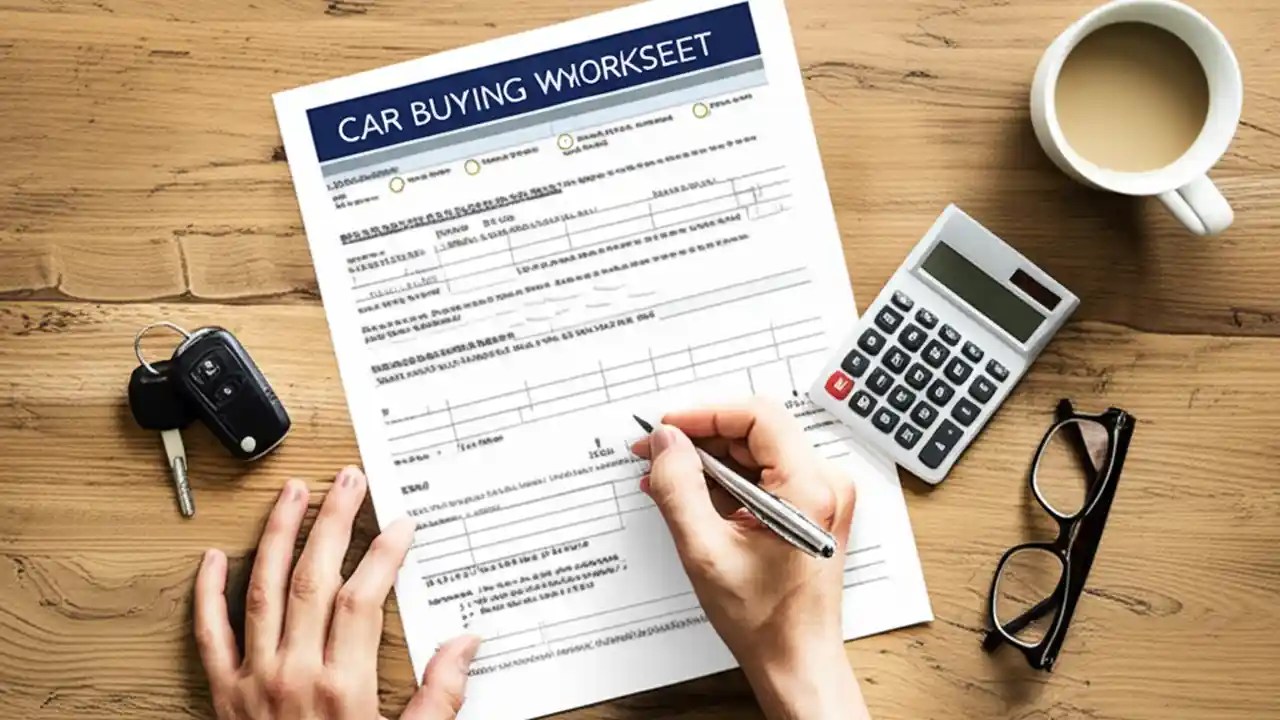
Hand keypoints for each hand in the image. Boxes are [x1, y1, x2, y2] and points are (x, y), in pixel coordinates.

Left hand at [194, 467, 479, 719]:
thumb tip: (465, 644)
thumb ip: (438, 698)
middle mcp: (294, 675)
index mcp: (343, 687)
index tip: (400, 524)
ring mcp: (254, 682)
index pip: (364, 597)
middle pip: (315, 578)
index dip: (385, 553)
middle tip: (348, 481)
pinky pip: (210, 635)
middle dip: (334, 521)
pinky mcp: (223, 696)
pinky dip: (208, 594)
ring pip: (263, 590)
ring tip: (292, 494)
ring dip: (278, 536)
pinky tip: (216, 557)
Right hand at [631, 400, 867, 719]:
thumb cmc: (766, 621)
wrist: (796, 660)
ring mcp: (820, 495)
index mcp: (811, 489)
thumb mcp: (705, 551)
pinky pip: (763, 474)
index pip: (757, 417)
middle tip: (655, 452)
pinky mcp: (809, 507)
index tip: (667, 426)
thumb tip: (665, 442)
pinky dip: (725, 480)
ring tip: (665, 476)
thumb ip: (679, 488)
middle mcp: (825, 484)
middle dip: (700, 438)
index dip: (705, 414)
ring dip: (709, 461)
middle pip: (756, 431)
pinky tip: (691, 493)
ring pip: (756, 452)